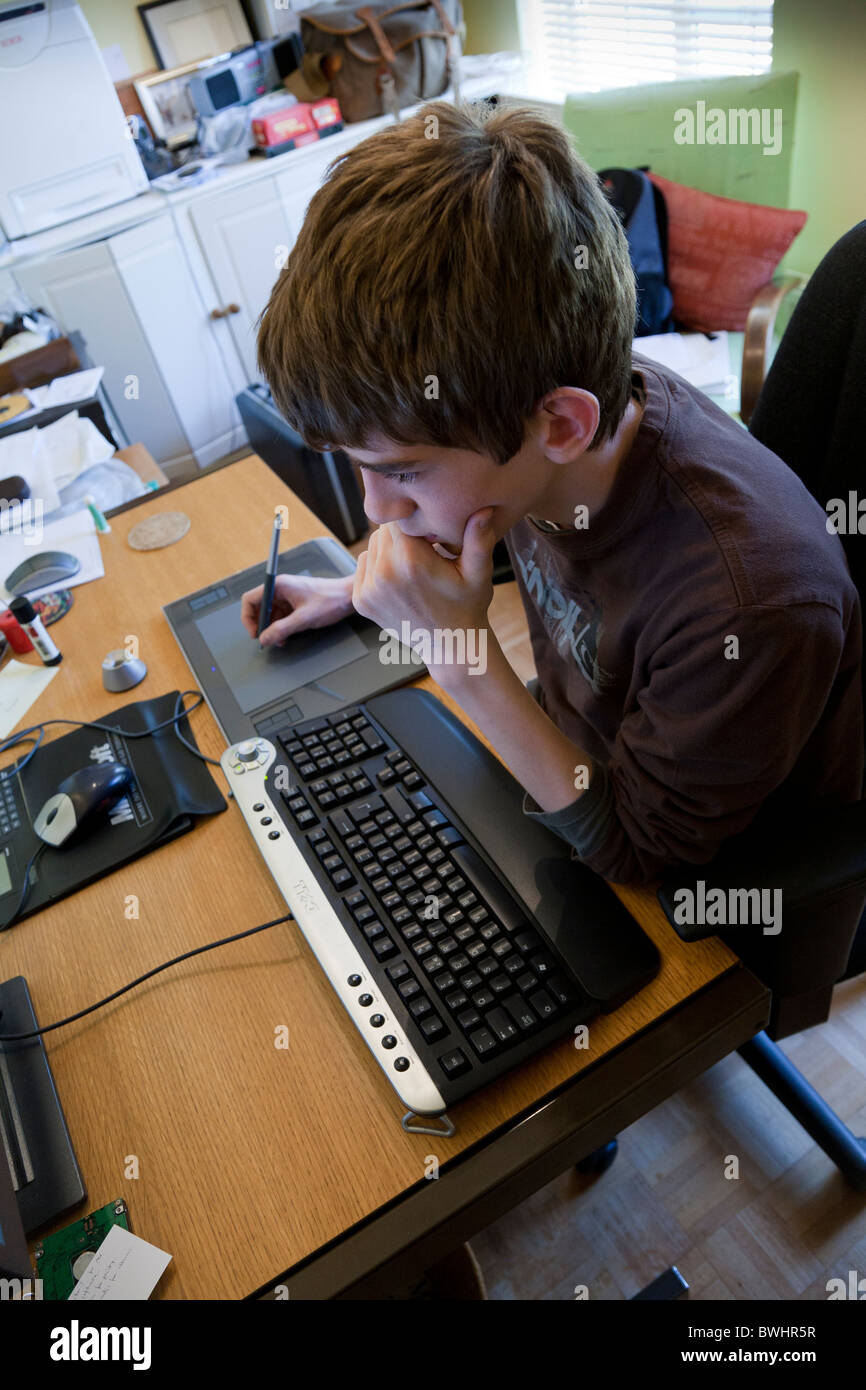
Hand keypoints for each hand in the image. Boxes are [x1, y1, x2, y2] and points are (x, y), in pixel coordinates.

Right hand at [240, 573, 352, 646]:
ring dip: (271, 628)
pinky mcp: (294, 602)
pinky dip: (280, 627)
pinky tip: (285, 637)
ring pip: (269, 613)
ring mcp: (287, 595)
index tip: (254, 633)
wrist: (349, 597)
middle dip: (260, 625)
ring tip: (277, 641)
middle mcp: (280, 588)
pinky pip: (280, 615)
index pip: (250, 599)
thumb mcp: (303, 619)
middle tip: (265, 639)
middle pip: (258, 607)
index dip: (248, 618)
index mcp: (279, 586)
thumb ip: (282, 629)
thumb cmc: (330, 601)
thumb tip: (264, 638)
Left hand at [352, 508, 496, 682]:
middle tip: (424, 551)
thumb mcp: (479, 573)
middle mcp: (384, 573)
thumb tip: (483, 510)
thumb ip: (479, 539)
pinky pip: (363, 566)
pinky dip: (378, 567)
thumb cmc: (468, 606)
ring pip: (372, 546)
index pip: (398, 516)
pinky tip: (400, 580)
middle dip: (401, 535)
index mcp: (411, 560)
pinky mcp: (361, 600)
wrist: (450, 646)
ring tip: (412, 567)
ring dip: (388, 550)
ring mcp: (369, 589)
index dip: (414, 519)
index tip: (429, 534)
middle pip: (383, 530)